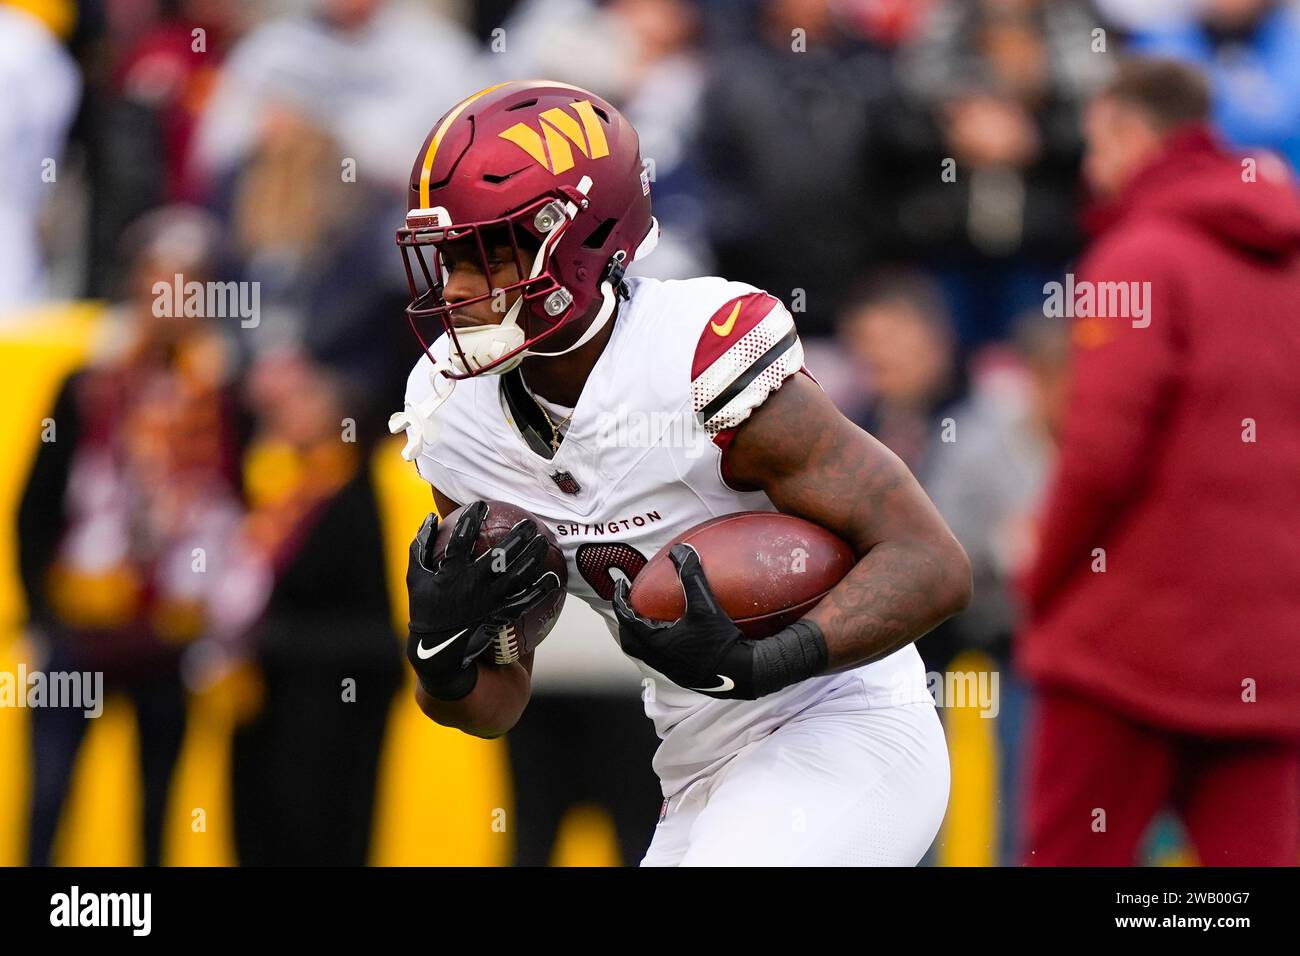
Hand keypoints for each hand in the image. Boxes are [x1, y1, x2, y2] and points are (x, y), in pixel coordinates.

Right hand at [406, 502, 559, 699]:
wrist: (437, 653)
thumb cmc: (425, 611)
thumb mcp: (414, 578)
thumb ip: (420, 547)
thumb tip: (430, 517)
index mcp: (449, 573)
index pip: (461, 539)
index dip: (471, 519)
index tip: (482, 505)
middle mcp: (471, 585)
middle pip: (498, 555)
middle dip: (515, 536)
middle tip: (529, 522)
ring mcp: (487, 602)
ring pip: (516, 575)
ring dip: (532, 557)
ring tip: (544, 542)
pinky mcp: (499, 617)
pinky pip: (523, 602)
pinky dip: (540, 590)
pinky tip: (554, 578)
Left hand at [612, 544, 758, 699]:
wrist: (742, 673)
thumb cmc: (720, 642)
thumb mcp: (705, 605)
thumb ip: (691, 576)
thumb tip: (681, 550)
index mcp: (656, 643)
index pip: (626, 620)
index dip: (620, 601)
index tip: (621, 585)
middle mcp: (658, 659)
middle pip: (629, 640)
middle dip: (626, 621)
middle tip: (631, 603)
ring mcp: (670, 670)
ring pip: (645, 652)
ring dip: (642, 634)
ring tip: (650, 616)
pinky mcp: (683, 675)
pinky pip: (661, 658)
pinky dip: (658, 643)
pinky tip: (675, 633)